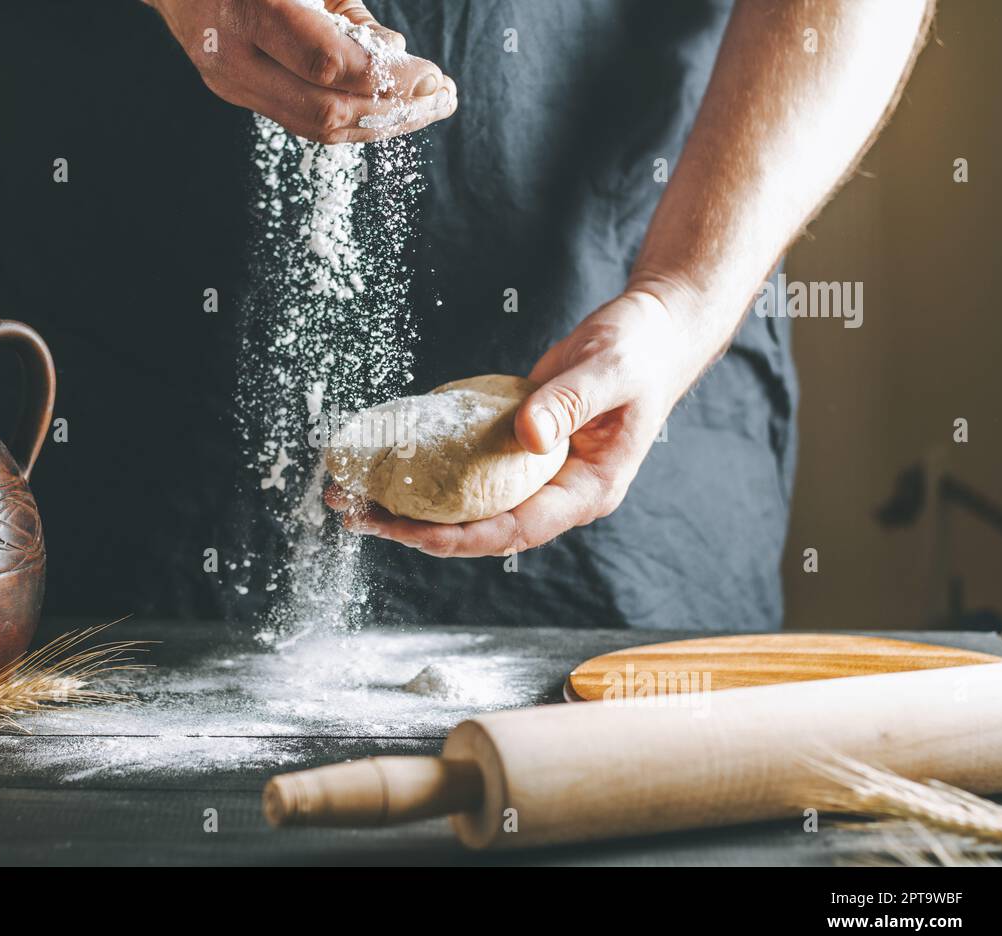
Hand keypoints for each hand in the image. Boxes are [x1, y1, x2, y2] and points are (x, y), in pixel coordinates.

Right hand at [147, 0, 456, 142]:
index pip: (328, 64)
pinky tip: (389, 109)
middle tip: (444, 99)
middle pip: (324, 110)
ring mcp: (230, 84)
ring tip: (428, 108)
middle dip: (394, 111)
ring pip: (316, 127)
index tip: (434, 75)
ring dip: (381, 123)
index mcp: (250, 9)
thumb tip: (395, 55)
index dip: (387, 78)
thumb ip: (346, 11)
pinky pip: (303, 121)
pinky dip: (353, 119)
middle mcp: (233, 56)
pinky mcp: (237, 95)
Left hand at [328, 288, 702, 556]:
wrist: (650, 331)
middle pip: (477, 528)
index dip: (461, 538)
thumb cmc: (641, 352)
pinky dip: (425, 468)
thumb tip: (527, 435)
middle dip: (414, 528)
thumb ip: (571, 401)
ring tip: (351, 495)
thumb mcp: (610, 371)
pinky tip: (385, 461)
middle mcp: (554, 493)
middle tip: (354, 514)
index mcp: (586, 492)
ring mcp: (532, 474)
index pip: (516, 531)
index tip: (410, 533)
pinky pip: (464, 468)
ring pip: (464, 502)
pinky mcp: (514, 448)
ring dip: (409, 502)